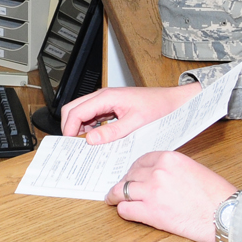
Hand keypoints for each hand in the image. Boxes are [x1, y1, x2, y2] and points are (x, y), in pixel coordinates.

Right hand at [60, 83, 200, 143]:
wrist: (172, 101)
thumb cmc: (158, 106)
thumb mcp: (135, 123)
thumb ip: (112, 132)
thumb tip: (91, 140)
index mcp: (106, 97)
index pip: (76, 111)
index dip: (68, 128)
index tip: (68, 143)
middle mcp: (103, 96)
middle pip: (73, 108)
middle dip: (69, 126)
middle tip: (72, 145)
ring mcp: (106, 101)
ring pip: (81, 112)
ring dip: (79, 127)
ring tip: (83, 145)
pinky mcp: (110, 107)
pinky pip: (92, 116)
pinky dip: (89, 127)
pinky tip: (96, 139)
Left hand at [105, 151, 237, 241]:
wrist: (225, 214)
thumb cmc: (216, 194)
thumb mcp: (193, 169)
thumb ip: (172, 169)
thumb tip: (158, 175)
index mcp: (170, 158)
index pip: (141, 160)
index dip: (134, 170)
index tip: (131, 175)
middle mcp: (158, 171)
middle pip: (130, 175)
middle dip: (124, 182)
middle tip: (120, 189)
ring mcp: (152, 191)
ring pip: (121, 190)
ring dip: (115, 196)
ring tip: (112, 200)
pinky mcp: (150, 212)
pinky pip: (125, 209)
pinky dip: (123, 210)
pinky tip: (125, 211)